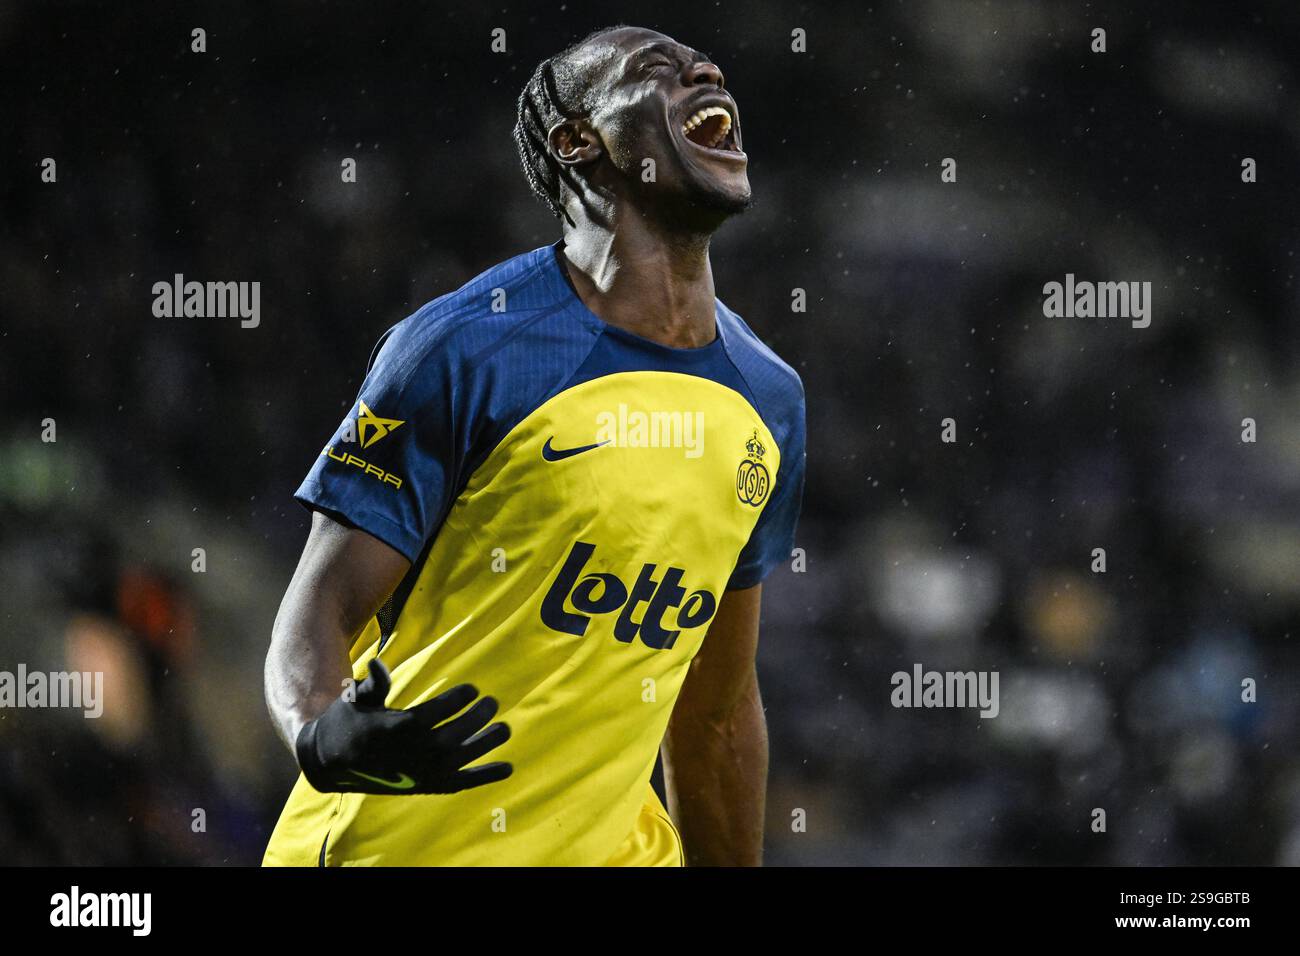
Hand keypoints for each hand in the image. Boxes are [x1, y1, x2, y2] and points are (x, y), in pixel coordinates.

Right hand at [295, 658, 511, 793]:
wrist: (332, 763)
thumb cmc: (348, 722)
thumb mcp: (356, 700)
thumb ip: (373, 684)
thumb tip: (377, 662)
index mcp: (398, 729)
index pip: (437, 712)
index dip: (459, 699)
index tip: (472, 689)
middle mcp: (413, 754)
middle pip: (455, 734)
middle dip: (477, 717)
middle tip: (492, 702)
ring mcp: (422, 774)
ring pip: (462, 758)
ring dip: (487, 743)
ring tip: (505, 729)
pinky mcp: (426, 786)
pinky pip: (461, 783)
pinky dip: (485, 776)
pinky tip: (508, 768)